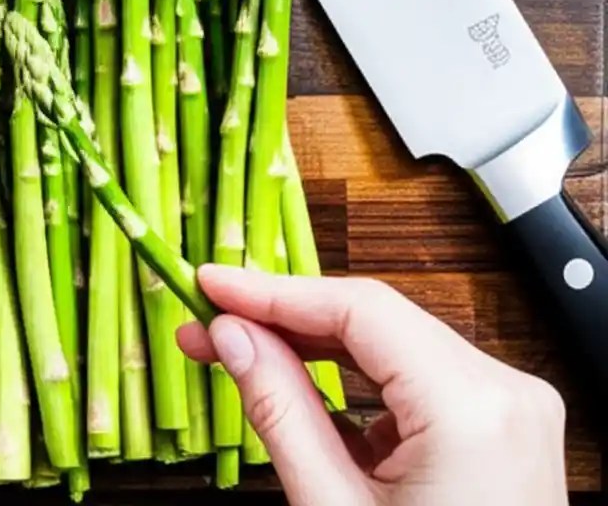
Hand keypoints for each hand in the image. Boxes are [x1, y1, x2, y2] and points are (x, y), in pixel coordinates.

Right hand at [177, 264, 567, 505]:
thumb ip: (280, 411)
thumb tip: (232, 339)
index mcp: (473, 408)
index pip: (358, 311)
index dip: (272, 291)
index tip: (209, 285)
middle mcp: (505, 394)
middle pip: (375, 323)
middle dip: (284, 320)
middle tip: (206, 325)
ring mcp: (509, 411)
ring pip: (392, 348)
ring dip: (313, 349)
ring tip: (238, 354)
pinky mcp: (498, 430)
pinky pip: (414, 384)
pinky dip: (354, 386)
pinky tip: (300, 394)